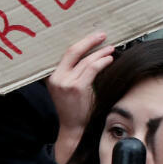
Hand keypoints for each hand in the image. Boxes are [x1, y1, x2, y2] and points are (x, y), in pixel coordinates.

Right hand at [47, 31, 114, 163]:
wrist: (73, 128)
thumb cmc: (74, 108)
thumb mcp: (67, 88)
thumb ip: (73, 73)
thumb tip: (90, 55)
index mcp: (52, 76)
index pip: (67, 53)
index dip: (81, 43)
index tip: (93, 37)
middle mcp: (56, 77)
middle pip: (73, 51)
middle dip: (89, 41)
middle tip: (102, 35)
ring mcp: (66, 82)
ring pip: (85, 60)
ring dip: (100, 53)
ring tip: (110, 49)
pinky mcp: (76, 88)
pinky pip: (91, 69)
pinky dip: (101, 62)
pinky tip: (109, 60)